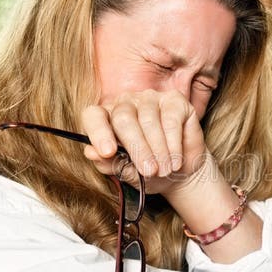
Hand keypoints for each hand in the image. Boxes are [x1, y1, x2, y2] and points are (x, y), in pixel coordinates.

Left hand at [81, 90, 208, 194]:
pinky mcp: (174, 100)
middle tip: (149, 171)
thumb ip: (108, 163)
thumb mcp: (127, 173)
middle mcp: (125, 103)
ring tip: (165, 170)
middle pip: (123, 118)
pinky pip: (170, 119)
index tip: (107, 152)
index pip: (93, 116)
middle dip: (137, 148)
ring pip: (149, 120)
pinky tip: (175, 158)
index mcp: (106, 118)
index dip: (98, 132)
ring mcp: (150, 98)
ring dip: (158, 150)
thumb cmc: (148, 170)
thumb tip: (91, 153)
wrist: (180, 173)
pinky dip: (173, 142)